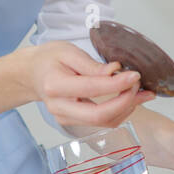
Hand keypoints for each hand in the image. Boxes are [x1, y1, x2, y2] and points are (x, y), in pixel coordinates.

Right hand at [18, 41, 154, 128]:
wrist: (31, 74)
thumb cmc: (49, 60)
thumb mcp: (68, 52)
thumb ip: (92, 65)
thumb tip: (115, 71)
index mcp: (55, 85)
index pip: (92, 89)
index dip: (117, 84)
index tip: (135, 75)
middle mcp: (60, 107)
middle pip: (99, 115)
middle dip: (126, 102)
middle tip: (140, 86)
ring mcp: (66, 118)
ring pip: (104, 122)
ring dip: (127, 108)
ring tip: (142, 92)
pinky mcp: (74, 122)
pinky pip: (102, 122)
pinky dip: (120, 112)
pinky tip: (131, 99)